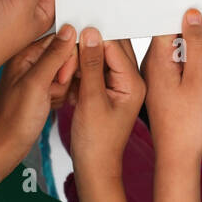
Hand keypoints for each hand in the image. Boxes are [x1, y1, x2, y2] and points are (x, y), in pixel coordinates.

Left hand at [0, 26, 78, 170]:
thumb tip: (69, 30)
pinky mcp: (42, 90)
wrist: (7, 147)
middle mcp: (30, 62)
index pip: (59, 39)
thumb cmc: (14, 119)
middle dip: (65, 75)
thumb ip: (55, 55)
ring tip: (49, 100)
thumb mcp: (37, 83)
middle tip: (52, 90)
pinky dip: (62, 96)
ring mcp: (36, 77)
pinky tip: (51, 105)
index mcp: (25, 54)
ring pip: (66, 72)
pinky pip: (63, 86)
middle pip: (65, 56)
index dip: (68, 57)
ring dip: (63, 88)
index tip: (63, 74)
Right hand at [68, 30, 145, 179]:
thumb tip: (90, 34)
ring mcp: (120, 85)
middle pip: (110, 47)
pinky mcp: (108, 90)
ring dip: (81, 62)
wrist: (94, 168)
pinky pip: (94, 70)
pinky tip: (70, 84)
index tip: (71, 38)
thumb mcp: (91, 100)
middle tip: (67, 57)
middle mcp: (131, 80)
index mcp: (133, 82)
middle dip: (87, 48)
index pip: (115, 45)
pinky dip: (80, 72)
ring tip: (67, 76)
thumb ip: (91, 64)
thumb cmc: (96, 142)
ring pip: (100, 58)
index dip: (92, 39)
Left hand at [142, 11, 201, 165]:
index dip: (187, 21)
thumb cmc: (187, 123)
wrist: (177, 156)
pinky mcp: (158, 84)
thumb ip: (195, 44)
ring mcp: (153, 75)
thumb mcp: (198, 78)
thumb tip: (191, 15)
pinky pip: (171, 62)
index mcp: (155, 61)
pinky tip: (200, 71)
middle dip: (192, 35)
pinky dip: (187, 62)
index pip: (165, 24)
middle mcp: (149, 65)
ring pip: (172, 48)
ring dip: (192, 49)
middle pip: (168, 34)